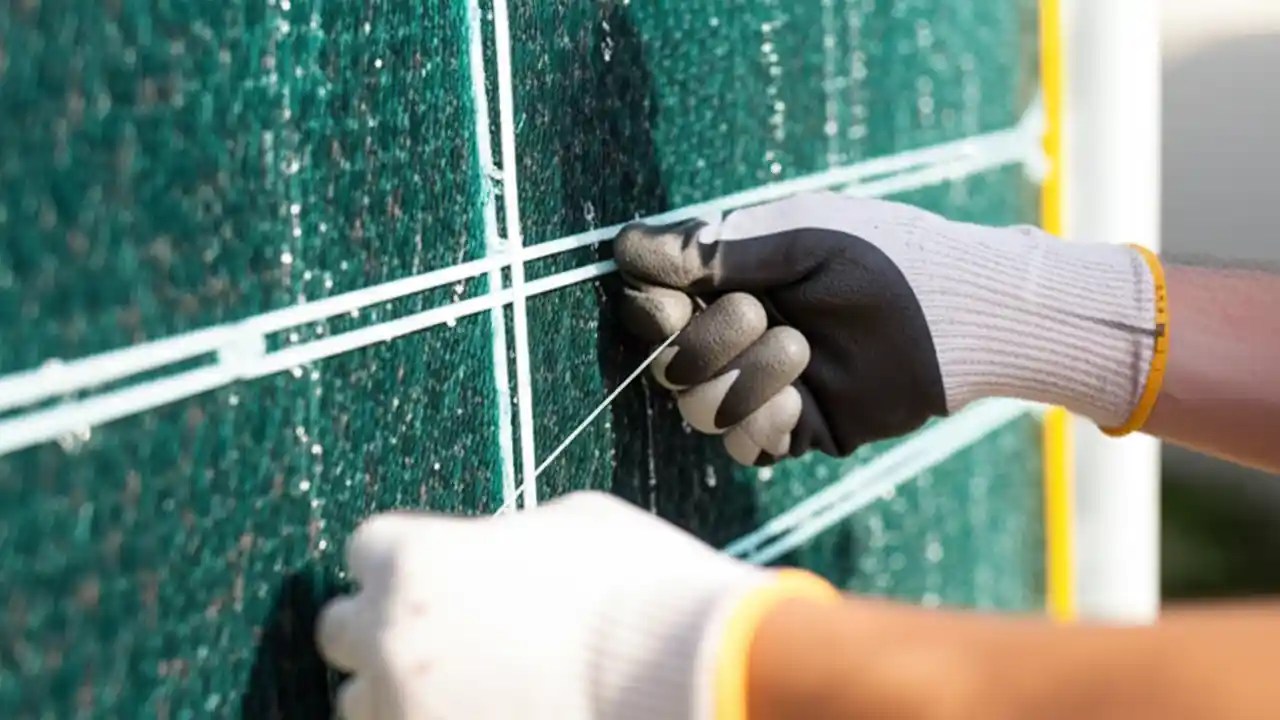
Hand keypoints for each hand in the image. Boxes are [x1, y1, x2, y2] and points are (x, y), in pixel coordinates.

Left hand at [316, 492, 835, 719]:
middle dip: (385, 629)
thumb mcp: (569, 522)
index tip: (437, 573)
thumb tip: (490, 552)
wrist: (693, 673)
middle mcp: (393, 641)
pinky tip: (484, 713)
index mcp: (417, 561)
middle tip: (444, 637)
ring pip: (359, 704)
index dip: (405, 560)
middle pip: (341, 631)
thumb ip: (500, 537)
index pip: (365, 549)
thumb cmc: (639, 586)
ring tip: (466, 690)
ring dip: (397, 693)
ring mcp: (408, 714)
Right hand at [614, 191, 1159, 464]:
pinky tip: (802, 396)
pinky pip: (748, 447)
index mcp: (732, 284)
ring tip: (798, 348)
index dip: (649, 311)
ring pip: (700, 411)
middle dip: (702, 343)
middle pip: (666, 367)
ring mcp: (767, 388)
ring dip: (741, 381)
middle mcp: (739, 338)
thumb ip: (713, 245)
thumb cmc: (886, 254)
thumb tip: (625, 247)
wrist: (966, 312)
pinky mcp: (800, 430)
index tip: (671, 300)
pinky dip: (767, 421)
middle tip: (759, 312)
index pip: (651, 308)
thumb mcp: (797, 234)